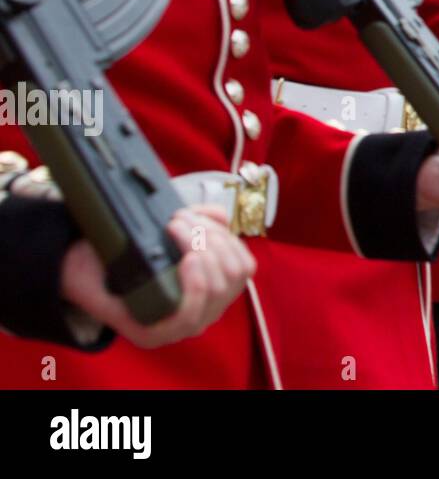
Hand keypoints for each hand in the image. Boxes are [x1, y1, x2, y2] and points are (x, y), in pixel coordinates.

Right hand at [60, 204, 254, 349]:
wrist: (102, 262)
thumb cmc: (96, 271)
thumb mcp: (86, 278)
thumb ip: (106, 279)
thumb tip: (152, 253)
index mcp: (155, 330)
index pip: (190, 318)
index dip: (197, 288)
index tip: (187, 256)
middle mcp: (188, 321)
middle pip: (220, 286)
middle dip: (203, 244)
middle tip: (175, 221)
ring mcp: (212, 302)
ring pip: (237, 269)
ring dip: (215, 235)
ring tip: (186, 218)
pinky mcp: (224, 278)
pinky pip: (242, 258)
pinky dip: (227, 233)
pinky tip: (203, 220)